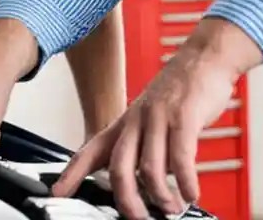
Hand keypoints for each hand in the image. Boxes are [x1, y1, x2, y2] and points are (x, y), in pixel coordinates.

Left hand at [51, 19, 258, 219]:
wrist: (204, 58)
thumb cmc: (179, 90)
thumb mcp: (149, 115)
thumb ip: (143, 145)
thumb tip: (143, 182)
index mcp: (125, 122)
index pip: (91, 150)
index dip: (72, 172)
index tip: (57, 191)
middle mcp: (137, 120)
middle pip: (119, 168)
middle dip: (127, 201)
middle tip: (138, 218)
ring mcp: (159, 118)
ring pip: (150, 169)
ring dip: (161, 197)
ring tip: (172, 207)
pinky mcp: (184, 117)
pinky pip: (180, 158)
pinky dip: (185, 183)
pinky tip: (191, 193)